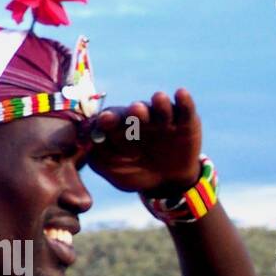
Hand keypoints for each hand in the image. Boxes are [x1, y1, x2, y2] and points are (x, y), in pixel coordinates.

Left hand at [86, 88, 201, 198]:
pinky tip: (181, 94)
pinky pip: (184, 109)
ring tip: (158, 98)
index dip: (108, 120)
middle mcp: (138, 118)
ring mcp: (162, 119)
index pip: (110, 120)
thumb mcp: (114, 170)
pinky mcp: (185, 121)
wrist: (167, 181)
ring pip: (160, 108)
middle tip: (134, 110)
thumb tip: (91, 142)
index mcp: (117, 127)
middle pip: (135, 112)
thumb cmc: (133, 171)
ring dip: (159, 103)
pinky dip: (184, 101)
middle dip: (135, 112)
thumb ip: (99, 158)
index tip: (105, 120)